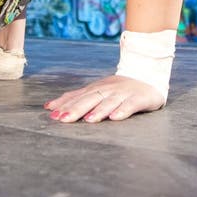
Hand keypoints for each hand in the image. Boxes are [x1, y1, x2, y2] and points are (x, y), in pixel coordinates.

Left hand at [44, 75, 164, 122]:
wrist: (147, 76)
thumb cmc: (118, 89)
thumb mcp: (95, 91)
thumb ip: (74, 99)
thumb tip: (50, 107)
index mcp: (96, 89)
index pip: (79, 97)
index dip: (66, 105)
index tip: (52, 115)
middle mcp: (108, 90)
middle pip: (90, 99)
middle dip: (77, 109)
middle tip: (64, 119)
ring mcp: (123, 94)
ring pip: (109, 102)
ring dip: (98, 111)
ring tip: (88, 119)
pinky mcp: (138, 98)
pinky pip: (130, 105)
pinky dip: (122, 111)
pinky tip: (114, 118)